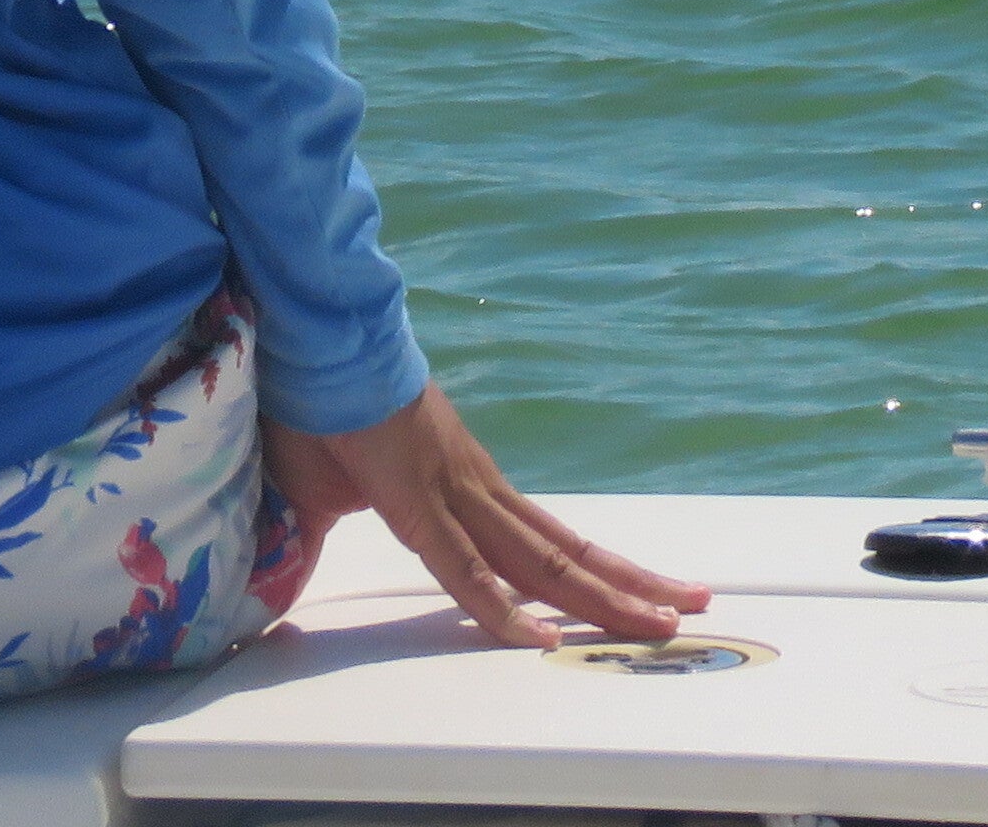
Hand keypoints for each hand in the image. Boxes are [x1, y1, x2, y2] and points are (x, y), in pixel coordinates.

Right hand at [258, 381, 711, 648]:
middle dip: (630, 587)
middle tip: (692, 608)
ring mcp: (458, 493)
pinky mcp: (420, 499)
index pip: (544, 548)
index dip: (592, 577)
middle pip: (567, 557)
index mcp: (466, 493)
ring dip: (604, 597)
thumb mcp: (328, 496)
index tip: (641, 598)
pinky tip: (541, 639)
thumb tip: (295, 577)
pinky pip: (466, 569)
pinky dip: (502, 609)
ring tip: (663, 620)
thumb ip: (324, 537)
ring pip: (543, 563)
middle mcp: (479, 494)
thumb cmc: (319, 413)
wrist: (314, 346)